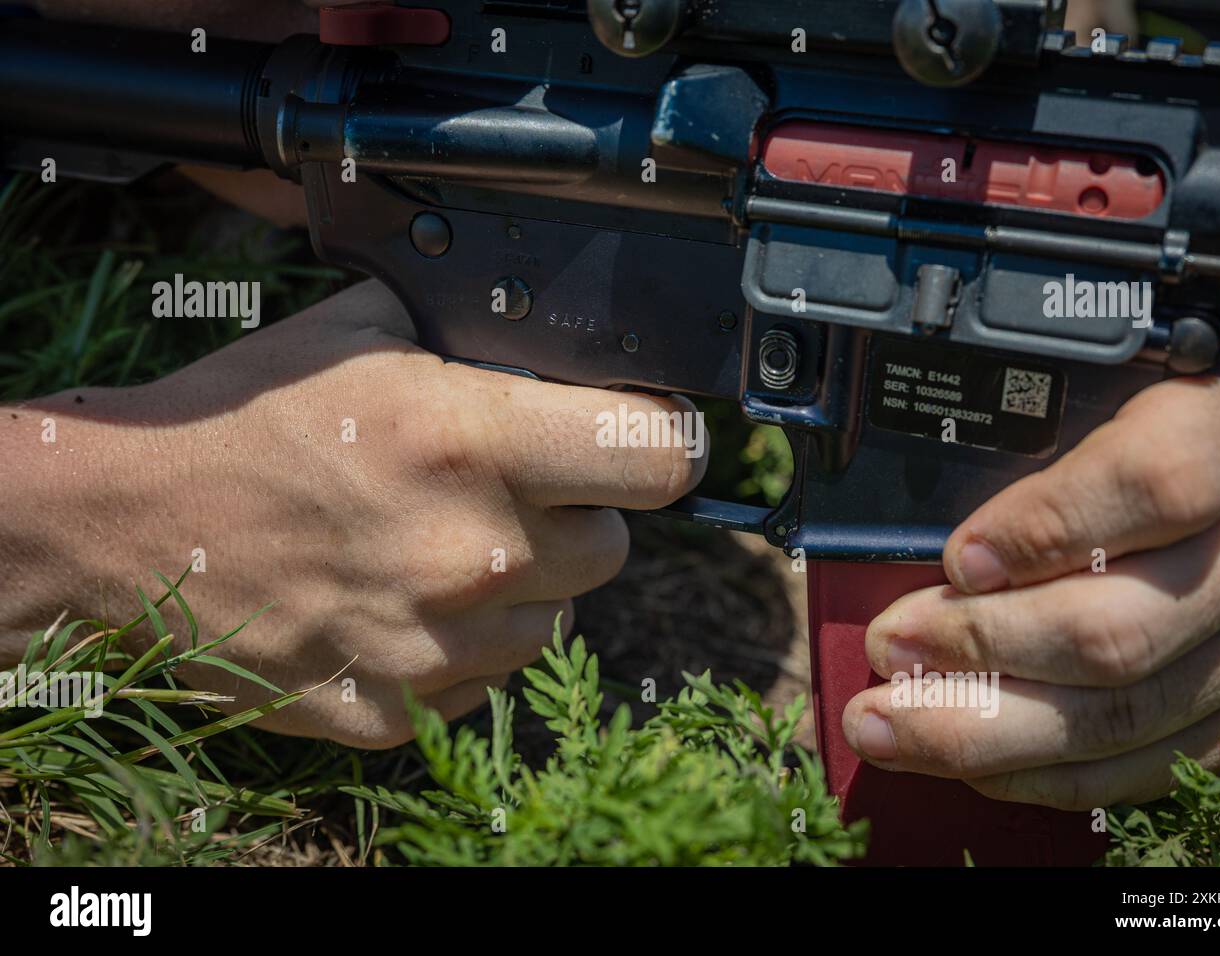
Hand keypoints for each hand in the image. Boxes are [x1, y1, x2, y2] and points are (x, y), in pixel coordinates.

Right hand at [0, 281, 705, 746]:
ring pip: (558, 620)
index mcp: (468, 441)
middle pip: (614, 545)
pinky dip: (463, 647)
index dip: (663, 442)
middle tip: (511, 491)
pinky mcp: (396, 710)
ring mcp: (434, 646)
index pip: (659, 456)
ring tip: (443, 548)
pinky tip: (400, 602)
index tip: (647, 439)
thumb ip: (473, 340)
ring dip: (524, 587)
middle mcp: (470, 552)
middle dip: (579, 513)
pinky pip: (484, 680)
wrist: (122, 526)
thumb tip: (553, 347)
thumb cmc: (239, 422)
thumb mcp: (361, 334)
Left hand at [842, 353, 1219, 808]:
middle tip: (891, 645)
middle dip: (982, 649)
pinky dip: (1049, 773)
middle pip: (1122, 629)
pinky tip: (970, 763)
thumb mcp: (1128, 386)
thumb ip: (1049, 435)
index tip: (960, 556)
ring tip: (887, 724)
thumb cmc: (1177, 425)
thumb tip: (936, 530)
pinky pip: (1155, 762)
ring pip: (1128, 712)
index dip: (1048, 527)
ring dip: (989, 729)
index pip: (1157, 480)